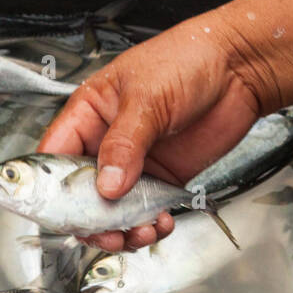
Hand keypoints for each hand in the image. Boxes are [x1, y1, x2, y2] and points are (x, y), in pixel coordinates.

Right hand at [39, 8, 273, 251]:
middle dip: (91, 221)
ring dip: (123, 229)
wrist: (240, 67)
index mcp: (88, 115)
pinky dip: (151, 225)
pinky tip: (162, 222)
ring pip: (113, 211)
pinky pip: (146, 211)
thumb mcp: (147, 97)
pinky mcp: (162, 178)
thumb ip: (124, 144)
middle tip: (108, 233)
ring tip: (140, 232)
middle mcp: (105, 143)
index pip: (55, 159)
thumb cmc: (188, 59)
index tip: (66, 215)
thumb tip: (107, 186)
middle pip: (81, 195)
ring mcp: (134, 164)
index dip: (53, 191)